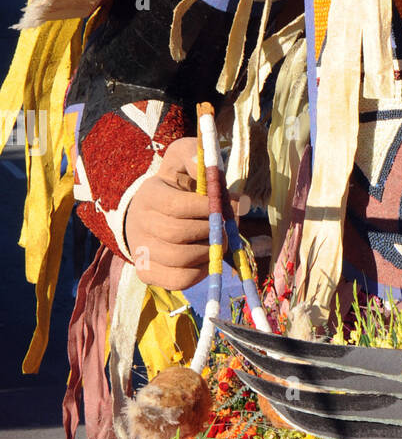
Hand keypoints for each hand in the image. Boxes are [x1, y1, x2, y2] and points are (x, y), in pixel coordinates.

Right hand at [124, 136, 212, 289]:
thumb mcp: (184, 159)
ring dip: (208, 251)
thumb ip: (197, 158)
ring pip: (179, 259)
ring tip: (218, 240)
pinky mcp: (148, 273)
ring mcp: (141, 251)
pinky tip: (207, 257)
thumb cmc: (178, 182)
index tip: (220, 204)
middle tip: (225, 225)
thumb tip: (214, 176)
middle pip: (177, 234)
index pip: (175, 206)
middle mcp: (139, 224)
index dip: (204, 208)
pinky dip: (200, 272)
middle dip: (210, 230)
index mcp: (149, 195)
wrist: (156, 210)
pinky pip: (178, 280)